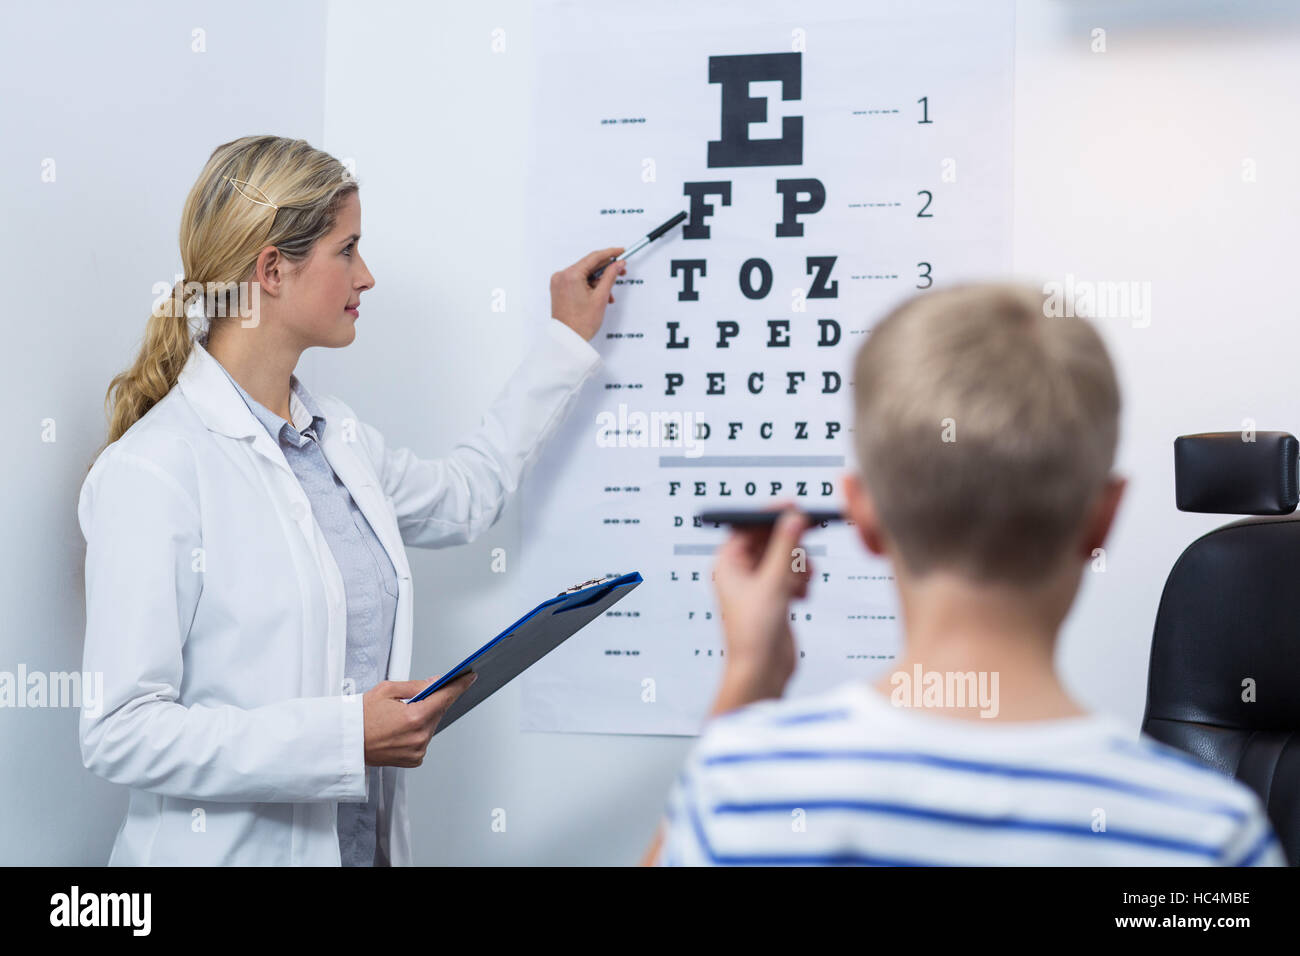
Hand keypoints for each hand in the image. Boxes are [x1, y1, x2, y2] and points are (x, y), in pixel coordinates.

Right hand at [361, 673, 475, 767]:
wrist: (347, 743)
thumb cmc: (360, 718)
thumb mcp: (387, 690)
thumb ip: (416, 686)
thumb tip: (435, 683)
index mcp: (415, 717)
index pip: (446, 697)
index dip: (459, 685)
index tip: (469, 677)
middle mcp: (419, 737)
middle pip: (439, 711)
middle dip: (432, 702)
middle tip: (413, 698)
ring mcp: (418, 750)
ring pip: (432, 725)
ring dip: (423, 718)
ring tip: (400, 716)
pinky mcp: (414, 760)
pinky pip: (424, 739)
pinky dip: (417, 731)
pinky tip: (400, 729)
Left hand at [550, 246, 626, 341]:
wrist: (568, 340)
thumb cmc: (580, 324)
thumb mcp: (601, 297)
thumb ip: (610, 276)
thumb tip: (618, 264)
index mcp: (570, 275)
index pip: (594, 257)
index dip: (610, 253)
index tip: (621, 252)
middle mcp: (561, 276)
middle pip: (589, 265)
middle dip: (606, 269)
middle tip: (620, 270)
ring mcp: (559, 283)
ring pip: (584, 274)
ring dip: (599, 281)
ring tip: (609, 293)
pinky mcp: (559, 289)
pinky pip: (578, 281)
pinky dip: (590, 286)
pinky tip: (599, 295)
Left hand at [709, 504, 811, 713]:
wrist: (761, 672)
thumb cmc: (754, 634)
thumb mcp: (773, 583)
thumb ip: (784, 547)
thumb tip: (793, 517)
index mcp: (727, 564)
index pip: (748, 526)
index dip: (771, 514)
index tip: (794, 506)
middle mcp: (740, 572)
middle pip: (769, 540)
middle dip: (790, 544)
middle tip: (809, 540)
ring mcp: (757, 585)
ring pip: (783, 557)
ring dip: (798, 564)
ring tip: (803, 580)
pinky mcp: (773, 598)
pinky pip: (790, 575)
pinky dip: (799, 580)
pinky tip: (801, 596)